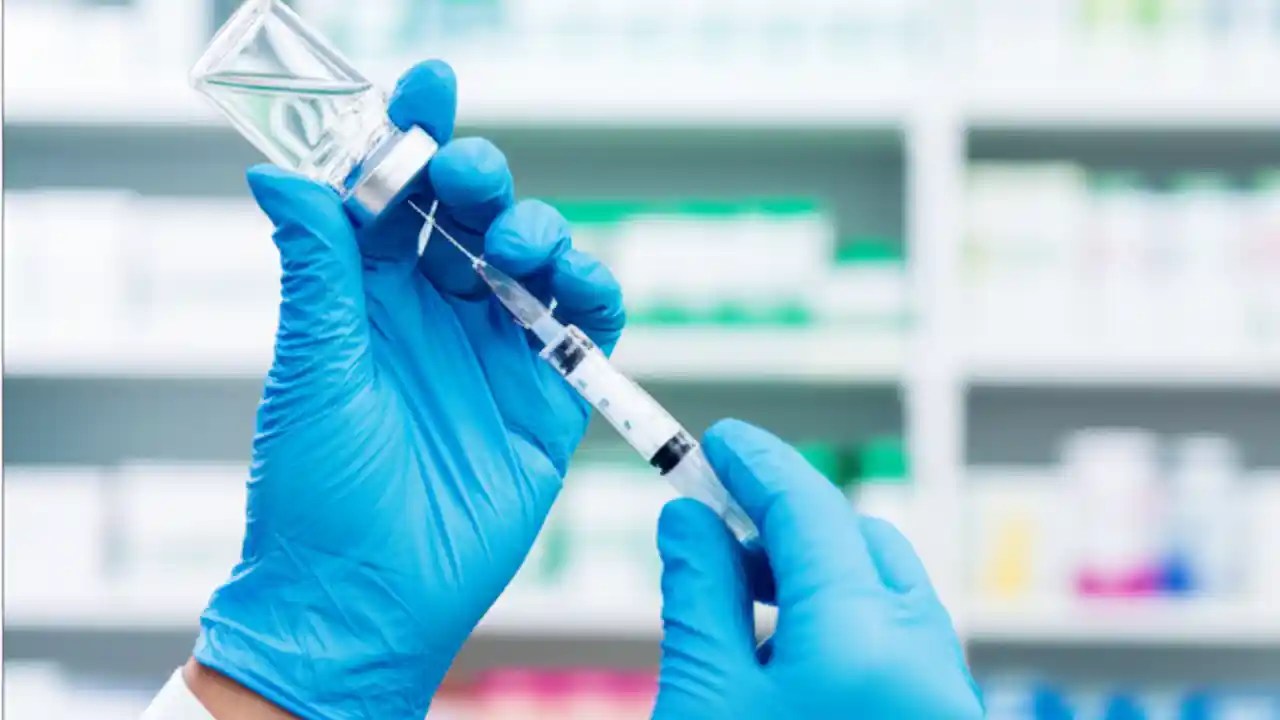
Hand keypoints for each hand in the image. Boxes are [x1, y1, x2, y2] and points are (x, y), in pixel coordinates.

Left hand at [192, 60, 624, 719]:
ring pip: (535, 259)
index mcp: (368, 298)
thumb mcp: (312, 370)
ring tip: (517, 250)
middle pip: (471, 215)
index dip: (412, 135)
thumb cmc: (317, 490)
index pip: (393, 197)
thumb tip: (281, 174)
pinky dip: (594, 294)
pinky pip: (587, 328)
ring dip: (537, 232)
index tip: (429, 84)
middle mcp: (435, 315)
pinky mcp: (546, 398)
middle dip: (479, 178)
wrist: (368, 597)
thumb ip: (318, 271)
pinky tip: (579, 287)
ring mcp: (495, 353)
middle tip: (468, 177)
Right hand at [653, 419, 982, 719]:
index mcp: (864, 642)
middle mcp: (927, 661)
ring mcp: (946, 697)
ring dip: (818, 575)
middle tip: (716, 522)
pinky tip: (789, 654)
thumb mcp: (704, 696)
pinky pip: (901, 643)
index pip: (813, 510)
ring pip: (886, 591)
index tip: (719, 443)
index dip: (759, 465)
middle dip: (787, 524)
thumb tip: (690, 520)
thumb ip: (700, 596)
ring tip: (744, 600)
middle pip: (860, 541)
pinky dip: (847, 625)